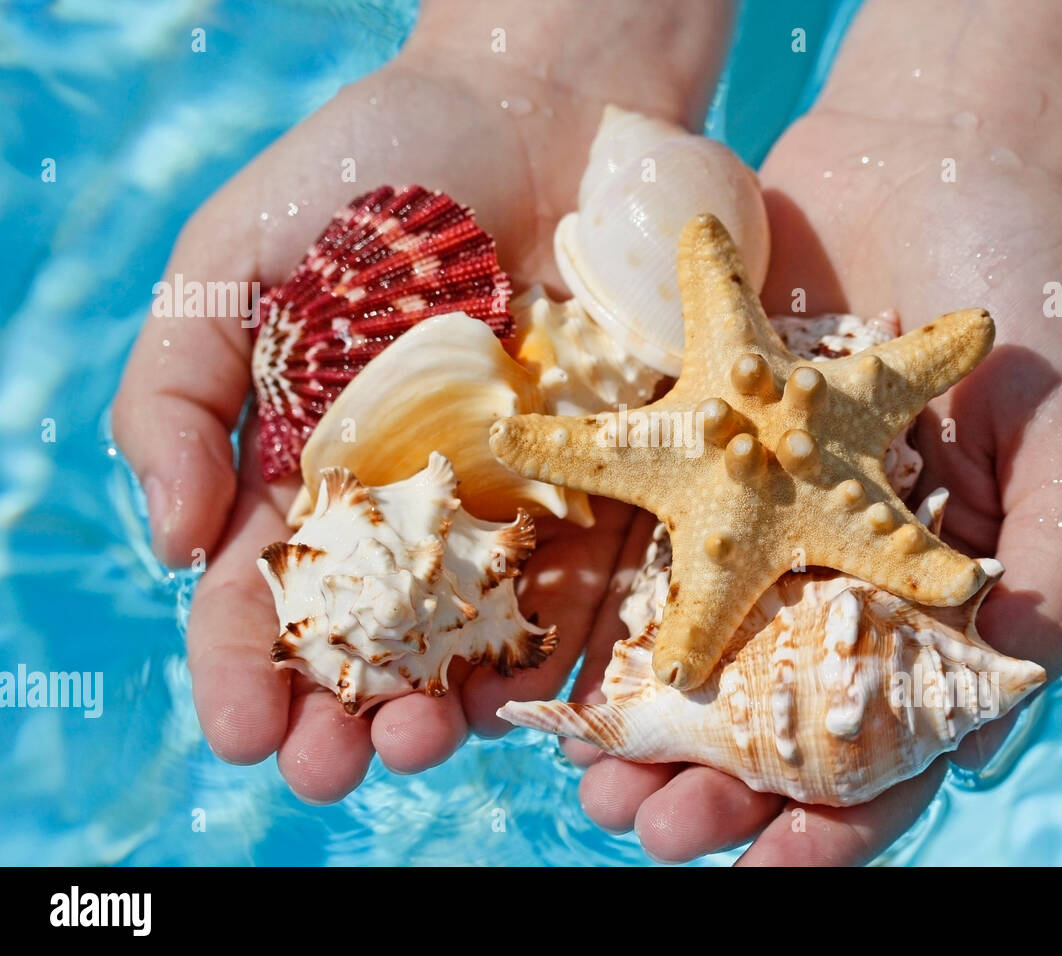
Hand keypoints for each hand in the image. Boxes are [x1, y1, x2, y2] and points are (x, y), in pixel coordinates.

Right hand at [110, 1, 731, 801]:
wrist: (539, 106)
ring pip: (481, 633)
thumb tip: (175, 542)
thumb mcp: (232, 262)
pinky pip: (594, 581)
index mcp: (314, 467)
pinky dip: (565, 645)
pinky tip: (538, 697)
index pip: (269, 593)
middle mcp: (413, 503)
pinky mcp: (616, 475)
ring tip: (431, 740)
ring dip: (449, 704)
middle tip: (336, 767)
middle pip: (374, 639)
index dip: (246, 667)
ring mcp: (517, 497)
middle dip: (346, 715)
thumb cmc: (370, 171)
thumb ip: (176, 394)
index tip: (245, 729)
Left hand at [567, 14, 1061, 859]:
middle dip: (711, 780)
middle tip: (651, 821)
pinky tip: (533, 660)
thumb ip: (1053, 567)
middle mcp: (828, 565)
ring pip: (680, 639)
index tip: (780, 865)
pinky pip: (624, 530)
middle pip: (763, 708)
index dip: (837, 815)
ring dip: (631, 718)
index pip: (884, 736)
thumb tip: (997, 721)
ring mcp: (751, 507)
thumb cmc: (1035, 288)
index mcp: (925, 591)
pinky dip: (581, 598)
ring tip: (585, 773)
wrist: (933, 150)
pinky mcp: (684, 441)